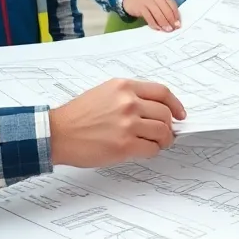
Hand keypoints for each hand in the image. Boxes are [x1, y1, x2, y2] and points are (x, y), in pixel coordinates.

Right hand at [48, 78, 186, 166]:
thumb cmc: (78, 115)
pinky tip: (144, 150)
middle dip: (169, 126)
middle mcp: (128, 103)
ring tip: (156, 143)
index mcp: (124, 87)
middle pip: (165, 114)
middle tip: (166, 134)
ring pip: (162, 132)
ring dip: (163, 140)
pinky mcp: (124, 145)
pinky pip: (151, 149)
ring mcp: (128, 124)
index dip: (175, 105)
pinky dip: (152, 151)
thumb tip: (154, 109)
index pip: (162, 92)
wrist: (58, 133)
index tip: (180, 114)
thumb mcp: (104, 93)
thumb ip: (129, 96)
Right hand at [122, 0, 180, 31]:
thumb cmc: (149, 4)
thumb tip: (175, 23)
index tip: (178, 25)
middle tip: (173, 29)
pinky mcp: (140, 7)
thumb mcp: (158, 4)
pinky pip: (148, 17)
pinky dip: (154, 23)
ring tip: (167, 30)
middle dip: (170, 20)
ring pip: (158, 13)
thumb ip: (166, 11)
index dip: (176, 15)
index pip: (172, 5)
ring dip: (163, 23)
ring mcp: (147, 2)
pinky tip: (157, 28)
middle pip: (166, 9)